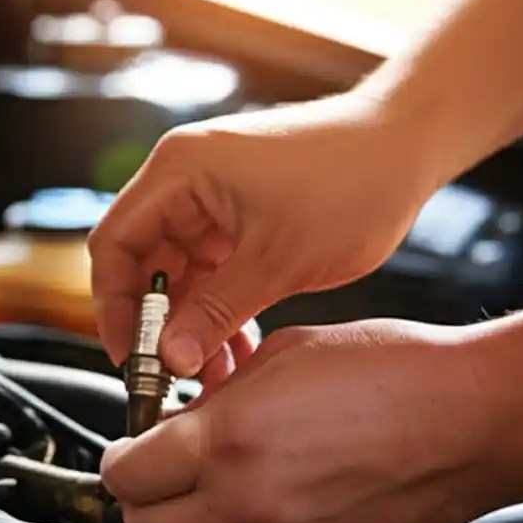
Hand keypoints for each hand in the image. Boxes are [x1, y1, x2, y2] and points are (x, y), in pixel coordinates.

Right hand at [87, 93, 443, 382]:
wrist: (408, 147)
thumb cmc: (350, 182)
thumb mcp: (277, 261)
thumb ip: (215, 314)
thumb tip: (169, 360)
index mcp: (179, 171)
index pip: (114, 245)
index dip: (115, 307)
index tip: (132, 357)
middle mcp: (185, 179)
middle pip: (141, 262)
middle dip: (156, 324)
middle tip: (169, 376)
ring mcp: (212, 198)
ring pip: (178, 274)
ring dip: (190, 324)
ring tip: (211, 375)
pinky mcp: (239, 216)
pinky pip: (211, 271)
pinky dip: (218, 310)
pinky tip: (235, 351)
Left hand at [100, 320, 503, 522]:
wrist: (473, 420)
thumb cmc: (394, 374)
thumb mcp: (284, 356)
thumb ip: (216, 396)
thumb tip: (179, 420)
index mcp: (230, 442)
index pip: (125, 474)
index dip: (119, 457)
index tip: (130, 447)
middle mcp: (247, 506)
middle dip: (140, 498)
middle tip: (158, 471)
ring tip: (205, 494)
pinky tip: (248, 516)